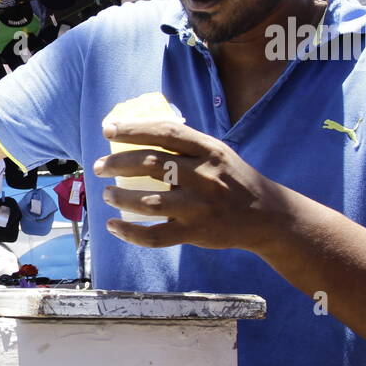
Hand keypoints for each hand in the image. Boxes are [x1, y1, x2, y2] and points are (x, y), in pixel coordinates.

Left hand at [93, 119, 289, 251]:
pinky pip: (156, 235)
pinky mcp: (196, 232)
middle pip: (152, 164)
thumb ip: (186, 146)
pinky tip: (114, 226)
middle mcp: (204, 176)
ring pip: (150, 202)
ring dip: (121, 197)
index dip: (133, 129)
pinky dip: (130, 233)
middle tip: (98, 166)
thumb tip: (140, 131)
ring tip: (106, 194)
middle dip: (118, 164)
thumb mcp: (217, 153)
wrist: (267, 215)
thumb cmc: (232, 180)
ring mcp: (200, 206)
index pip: (166, 132)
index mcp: (209, 150)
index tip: (108, 130)